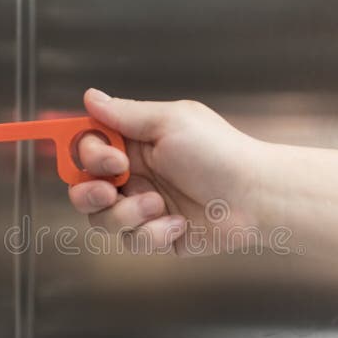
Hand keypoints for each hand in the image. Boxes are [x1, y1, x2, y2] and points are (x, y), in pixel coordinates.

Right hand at [69, 88, 263, 254]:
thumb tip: (90, 97)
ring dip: (126, 214)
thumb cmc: (219, 152)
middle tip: (108, 190)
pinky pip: (133, 241)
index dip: (87, 155)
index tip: (109, 160)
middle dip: (88, 192)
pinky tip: (180, 224)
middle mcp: (135, 175)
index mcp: (135, 144)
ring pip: (102, 220)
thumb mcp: (170, 122)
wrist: (254, 196)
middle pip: (83, 188)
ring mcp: (144, 208)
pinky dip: (154, 234)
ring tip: (158, 206)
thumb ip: (125, 115)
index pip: (88, 147)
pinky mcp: (157, 236)